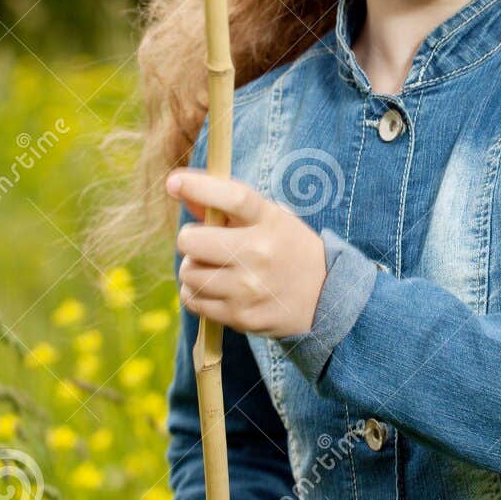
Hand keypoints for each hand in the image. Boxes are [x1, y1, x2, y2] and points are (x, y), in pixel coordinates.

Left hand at [168, 168, 326, 337]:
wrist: (326, 297)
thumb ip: (224, 205)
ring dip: (192, 270)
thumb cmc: (287, 248)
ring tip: (214, 269)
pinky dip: (197, 294)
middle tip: (204, 243)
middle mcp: (259, 253)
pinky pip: (194, 301)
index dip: (199, 187)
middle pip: (192, 241)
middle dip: (190, 239)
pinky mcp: (241, 317)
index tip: (174, 182)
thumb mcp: (269, 218)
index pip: (232, 197)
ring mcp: (249, 288)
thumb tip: (179, 189)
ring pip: (188, 274)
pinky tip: (216, 288)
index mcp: (269, 220)